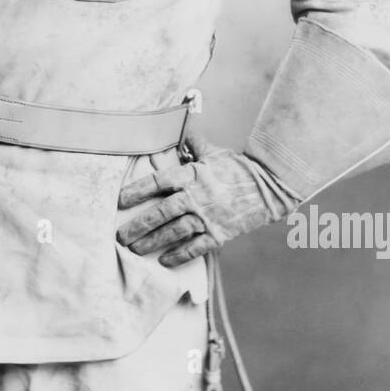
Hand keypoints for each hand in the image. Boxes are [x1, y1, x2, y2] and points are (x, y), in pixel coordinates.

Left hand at [116, 124, 299, 267]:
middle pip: (161, 212)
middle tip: (119, 235)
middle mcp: (197, 197)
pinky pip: (196, 248)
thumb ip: (193, 144)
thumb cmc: (239, 168)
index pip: (158, 182)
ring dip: (152, 242)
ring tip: (135, 249)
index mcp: (192, 175)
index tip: (120, 200)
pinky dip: (179, 255)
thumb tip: (179, 129)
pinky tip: (164, 261)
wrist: (270, 186)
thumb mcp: (214, 152)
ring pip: (174, 232)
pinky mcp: (219, 234)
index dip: (136, 191)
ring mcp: (208, 217)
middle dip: (138, 225)